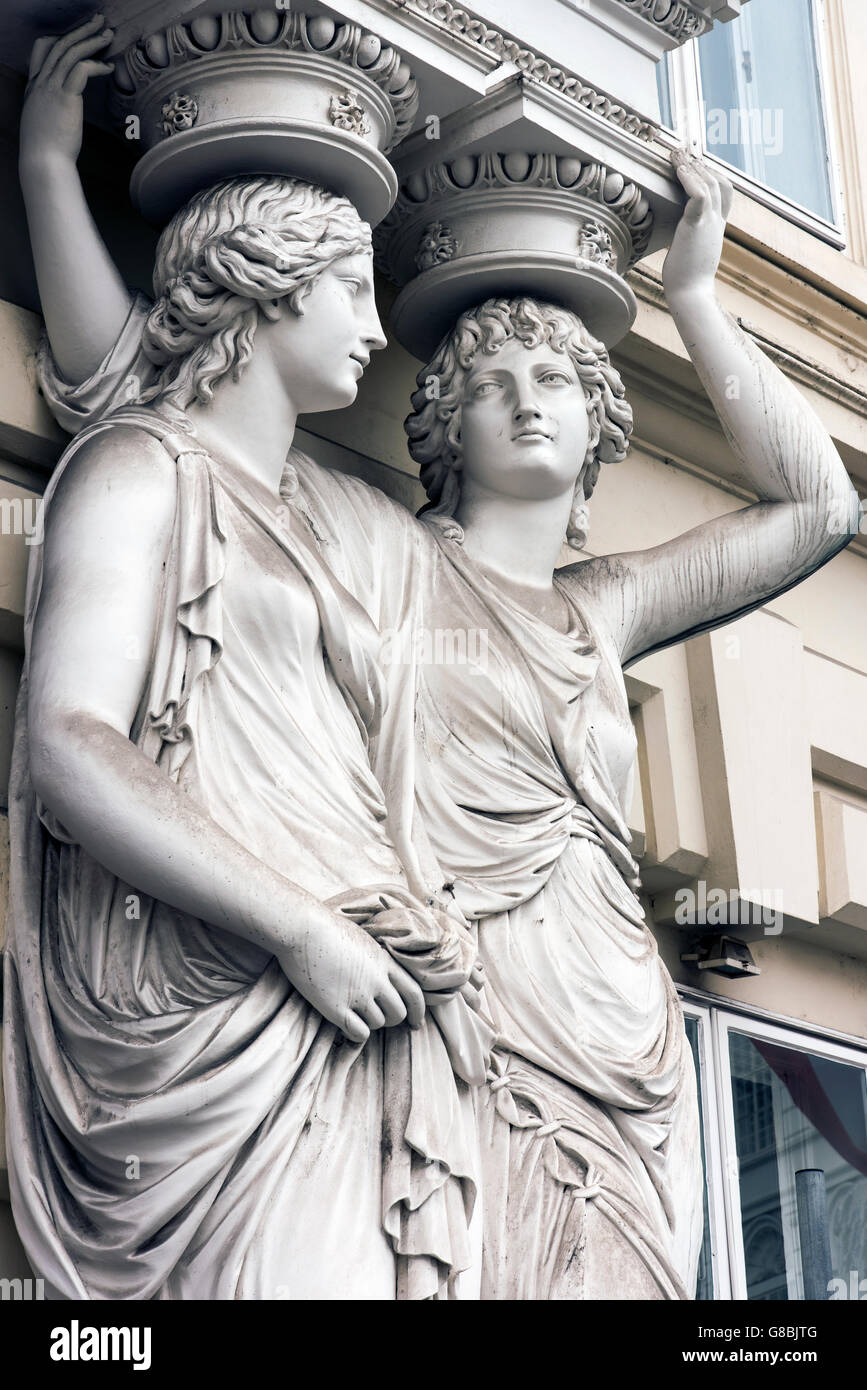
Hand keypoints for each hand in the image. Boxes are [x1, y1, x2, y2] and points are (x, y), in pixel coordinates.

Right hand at [19, 14, 113, 173]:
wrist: (42, 163)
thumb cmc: (46, 150)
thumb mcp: (44, 122)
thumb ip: (51, 109)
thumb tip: (63, 111)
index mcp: (34, 87)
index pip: (43, 49)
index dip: (61, 39)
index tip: (79, 37)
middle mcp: (40, 82)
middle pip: (60, 44)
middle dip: (81, 30)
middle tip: (98, 21)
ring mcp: (51, 88)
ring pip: (71, 52)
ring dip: (92, 40)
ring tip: (108, 34)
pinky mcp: (65, 98)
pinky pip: (81, 70)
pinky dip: (96, 65)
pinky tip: (109, 68)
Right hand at [276, 907, 425, 1044]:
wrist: (301, 928)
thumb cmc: (328, 929)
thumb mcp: (364, 940)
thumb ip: (378, 960)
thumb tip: (386, 976)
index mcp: (385, 962)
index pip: (414, 993)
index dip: (418, 1012)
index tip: (415, 1024)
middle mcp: (376, 980)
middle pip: (398, 1013)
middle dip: (391, 1019)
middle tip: (379, 1016)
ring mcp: (356, 994)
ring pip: (378, 1024)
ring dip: (370, 1023)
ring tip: (355, 1013)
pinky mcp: (335, 1007)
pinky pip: (358, 1033)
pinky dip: (355, 1033)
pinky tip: (346, 1023)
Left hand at [662, 150, 733, 305]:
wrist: (690, 295)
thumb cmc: (687, 279)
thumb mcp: (692, 252)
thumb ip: (691, 238)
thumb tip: (681, 236)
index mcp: (717, 227)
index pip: (724, 193)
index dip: (712, 175)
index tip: (695, 164)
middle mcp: (717, 222)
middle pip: (717, 182)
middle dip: (700, 165)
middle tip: (683, 151)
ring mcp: (709, 223)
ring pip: (708, 183)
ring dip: (691, 166)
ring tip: (677, 152)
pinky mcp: (696, 226)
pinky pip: (698, 195)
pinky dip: (689, 179)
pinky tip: (679, 168)